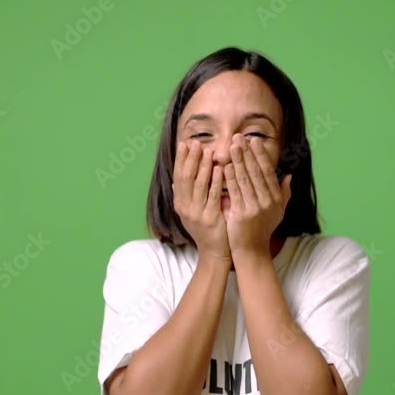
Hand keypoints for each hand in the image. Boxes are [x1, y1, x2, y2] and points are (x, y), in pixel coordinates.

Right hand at [172, 141, 229, 262]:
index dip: (181, 159)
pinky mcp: (210, 218)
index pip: (178, 176)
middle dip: (191, 159)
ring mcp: (196, 214)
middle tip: (196, 142)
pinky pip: (213, 196)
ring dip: (203, 166)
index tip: (184, 143)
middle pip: (186, 178)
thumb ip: (185, 195)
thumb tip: (175, 179)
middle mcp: (185, 208)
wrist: (214, 252)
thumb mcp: (191, 211)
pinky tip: (219, 169)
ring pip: (199, 185)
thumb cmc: (206, 229)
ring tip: (208, 151)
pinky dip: (215, 181)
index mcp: (179, 203)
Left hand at [223, 134, 291, 256]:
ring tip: (231, 146)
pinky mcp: (242, 214)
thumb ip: (284, 193)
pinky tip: (226, 166)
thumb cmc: (263, 229)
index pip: (268, 171)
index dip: (260, 155)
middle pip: (256, 171)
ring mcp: (255, 207)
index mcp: (276, 198)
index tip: (254, 140)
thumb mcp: (278, 212)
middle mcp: (268, 201)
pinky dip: (230, 177)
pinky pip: (235, 191)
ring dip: (238, 160)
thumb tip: (289, 176)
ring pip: (245, 178)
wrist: (252, 250)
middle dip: (247, 152)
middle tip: (239, 137)